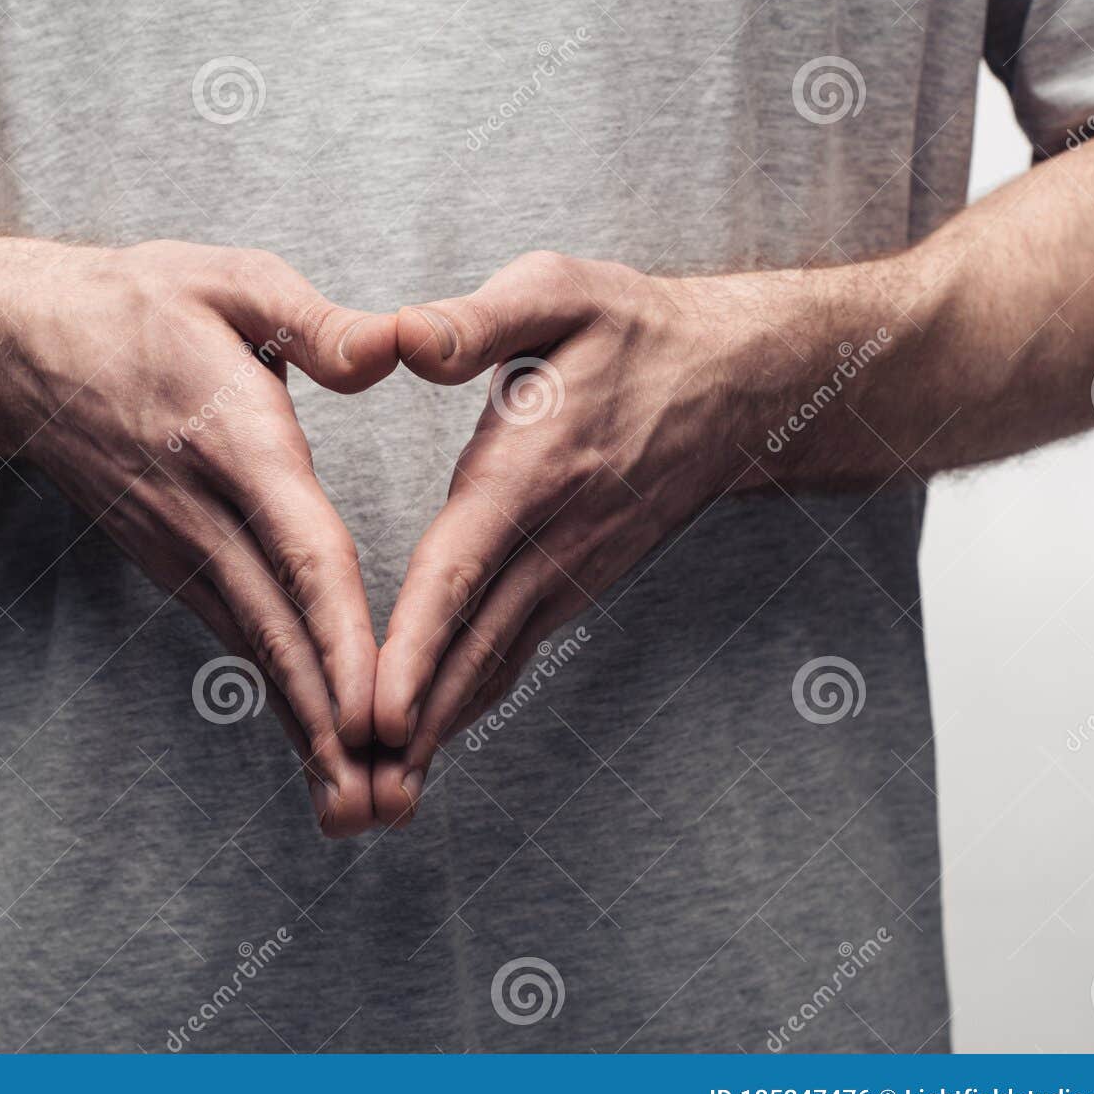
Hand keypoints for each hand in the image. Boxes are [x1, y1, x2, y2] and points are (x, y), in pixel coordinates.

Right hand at [0, 238, 397, 836]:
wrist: (14, 351)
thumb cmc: (133, 307)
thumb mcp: (228, 281)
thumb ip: (317, 322)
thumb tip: (396, 347)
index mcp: (231, 438)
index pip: (298, 548)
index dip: (337, 634)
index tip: (372, 711)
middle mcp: (203, 512)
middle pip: (278, 630)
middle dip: (330, 722)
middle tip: (382, 802)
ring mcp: (181, 547)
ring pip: (256, 651)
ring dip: (308, 731)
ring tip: (362, 805)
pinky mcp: (174, 563)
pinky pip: (239, 638)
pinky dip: (281, 699)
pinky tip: (319, 748)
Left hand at [371, 251, 782, 824]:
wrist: (737, 384)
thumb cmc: (634, 331)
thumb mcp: (558, 294)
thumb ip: (475, 319)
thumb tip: (397, 338)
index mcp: (531, 472)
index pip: (462, 570)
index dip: (417, 644)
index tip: (378, 712)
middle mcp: (552, 541)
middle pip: (474, 647)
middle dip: (414, 725)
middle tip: (356, 799)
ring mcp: (569, 572)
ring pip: (495, 664)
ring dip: (438, 730)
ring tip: (379, 794)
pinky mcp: (574, 584)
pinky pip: (514, 653)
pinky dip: (470, 701)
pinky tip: (431, 738)